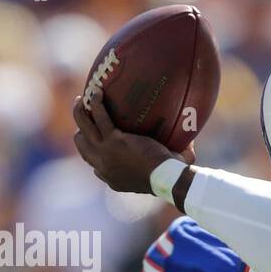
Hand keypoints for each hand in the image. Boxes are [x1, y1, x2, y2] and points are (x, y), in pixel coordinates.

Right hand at [71, 89, 192, 193]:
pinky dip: (96, 103)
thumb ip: (167, 162)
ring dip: (80, 112)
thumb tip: (190, 146)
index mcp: (113, 179)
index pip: (95, 166)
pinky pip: (99, 116)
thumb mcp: (162, 176)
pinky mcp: (113, 140)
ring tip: (83, 99)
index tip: (100, 143)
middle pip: (82, 146)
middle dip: (80, 130)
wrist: (169, 179)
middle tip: (86, 116)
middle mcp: (104, 167)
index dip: (93, 154)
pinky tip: (97, 91)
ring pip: (83, 127)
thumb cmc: (171, 178)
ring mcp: (106, 153)